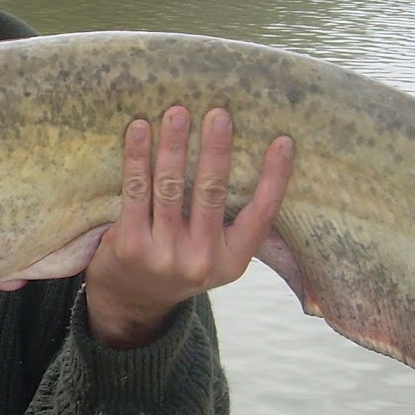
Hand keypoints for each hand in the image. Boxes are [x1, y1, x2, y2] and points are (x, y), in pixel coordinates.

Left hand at [84, 106, 293, 348]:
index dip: (276, 177)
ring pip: (171, 187)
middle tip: (218, 114)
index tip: (284, 141)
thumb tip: (251, 156)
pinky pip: (136, 191)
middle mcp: (201, 260)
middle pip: (212, 193)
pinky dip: (138, 157)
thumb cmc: (179, 261)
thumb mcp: (215, 255)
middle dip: (216, 150)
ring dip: (174, 145)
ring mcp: (164, 255)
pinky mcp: (130, 245)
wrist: (131, 302)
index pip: (262, 214)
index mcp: (232, 260)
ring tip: (177, 112)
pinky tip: (140, 130)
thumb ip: (230, 221)